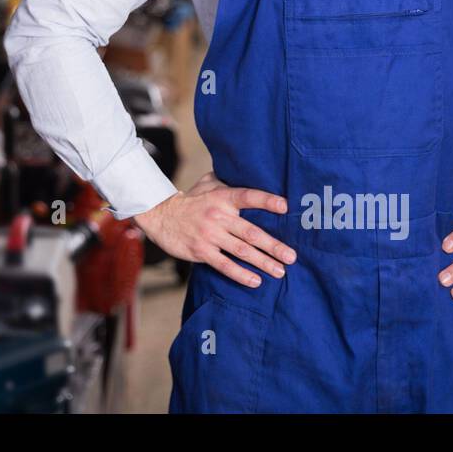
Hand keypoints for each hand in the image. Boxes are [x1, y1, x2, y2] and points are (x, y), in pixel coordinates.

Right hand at [132, 172, 294, 287]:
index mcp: (222, 197)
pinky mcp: (201, 251)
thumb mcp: (207, 184)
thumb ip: (227, 179)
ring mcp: (209, 235)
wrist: (161, 215)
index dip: (266, 201)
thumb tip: (249, 170)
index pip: (248, 196)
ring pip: (242, 251)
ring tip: (280, 271)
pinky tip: (255, 281)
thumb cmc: (191, 200)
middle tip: (292, 256)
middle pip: (251, 232)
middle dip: (274, 246)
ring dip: (263, 262)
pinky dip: (241, 274)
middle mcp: (218, 216)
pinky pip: (224, 265)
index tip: (285, 207)